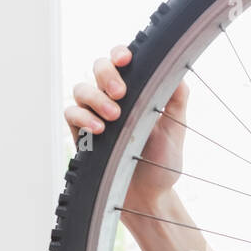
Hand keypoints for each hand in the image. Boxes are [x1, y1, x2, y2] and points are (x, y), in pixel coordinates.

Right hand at [63, 44, 188, 213]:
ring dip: (95, 98)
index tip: (127, 59)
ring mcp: (94, 115)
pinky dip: (82, 117)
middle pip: (98, 67)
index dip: (120, 54)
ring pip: (81, 89)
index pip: (122, 62)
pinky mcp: (81, 135)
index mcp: (136, 91)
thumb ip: (177, 98)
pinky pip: (71, 114)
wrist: (148, 197)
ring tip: (113, 117)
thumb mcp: (176, 129)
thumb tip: (179, 70)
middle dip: (107, 74)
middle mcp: (113, 99)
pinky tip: (98, 130)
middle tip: (121, 92)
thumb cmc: (162, 163)